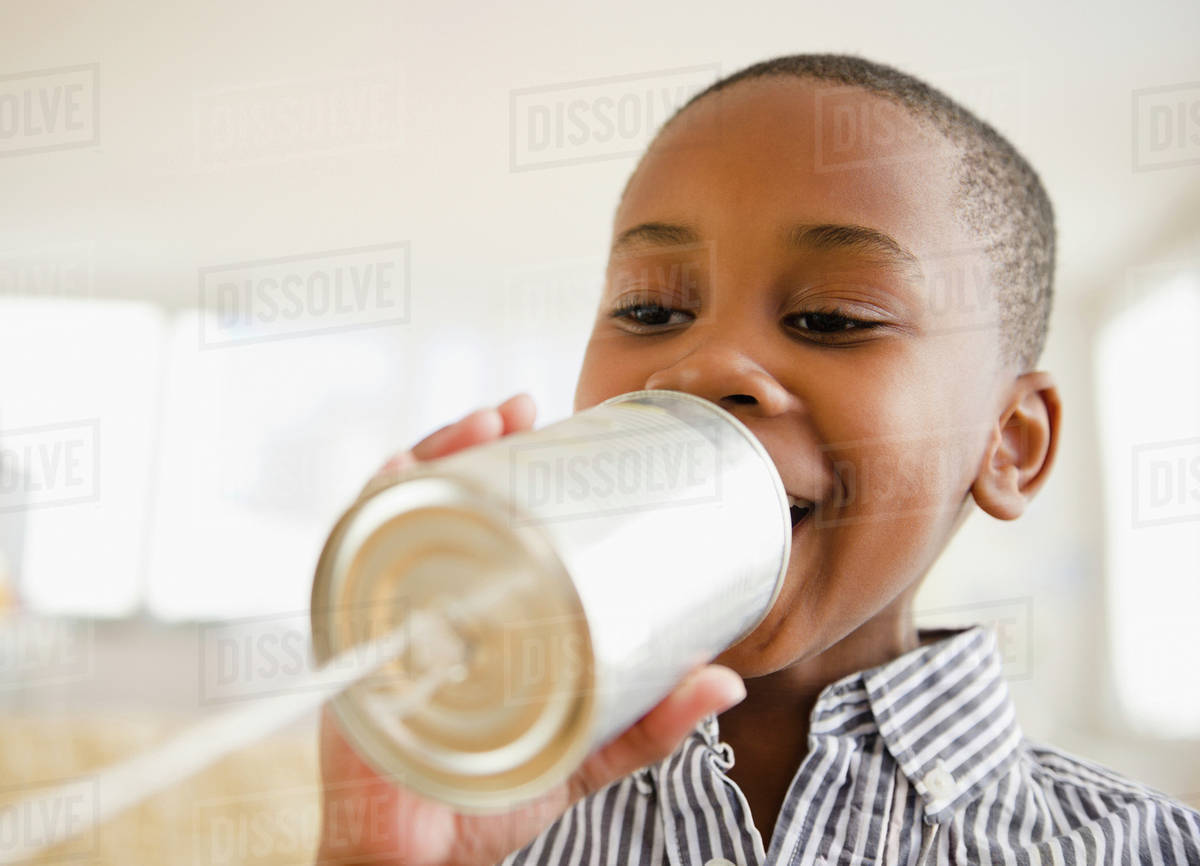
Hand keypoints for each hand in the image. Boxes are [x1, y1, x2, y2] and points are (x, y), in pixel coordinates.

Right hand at [315, 393, 746, 864]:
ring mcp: (388, 618)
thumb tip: (725, 679)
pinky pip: (351, 565)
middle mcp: (427, 605)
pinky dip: (370, 513)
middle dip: (470, 445)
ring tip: (477, 425)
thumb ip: (648, 721)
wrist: (418, 863)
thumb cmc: (490, 799)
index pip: (486, 523)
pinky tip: (395, 472)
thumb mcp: (584, 747)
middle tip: (514, 408)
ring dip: (432, 460)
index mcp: (475, 616)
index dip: (510, 468)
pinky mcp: (357, 645)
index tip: (549, 423)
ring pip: (397, 517)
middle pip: (441, 505)